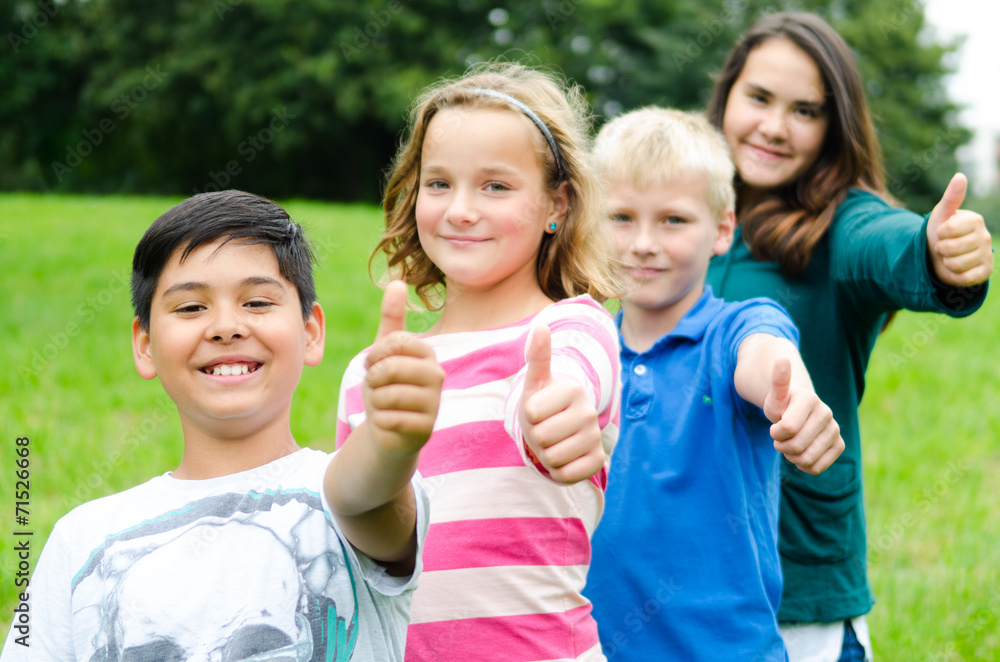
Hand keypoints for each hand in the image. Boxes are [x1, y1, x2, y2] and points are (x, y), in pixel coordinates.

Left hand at [363, 281, 443, 456]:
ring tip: (384, 406)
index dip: (375, 355)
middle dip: (373, 380)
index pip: (395, 342)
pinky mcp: (426, 429)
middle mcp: (437, 376)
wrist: (389, 430)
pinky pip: (389, 419)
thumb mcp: (384, 352)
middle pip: (390, 368)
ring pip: (387, 395)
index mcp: (427, 354)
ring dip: (375, 402)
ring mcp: (434, 403)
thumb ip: (392, 319)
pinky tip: (388, 423)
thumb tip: (397, 282)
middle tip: (377, 389)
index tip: (374, 366)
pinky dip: (380, 422)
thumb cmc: (386, 387)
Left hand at [518, 324, 604, 483]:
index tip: (538, 410)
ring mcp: (595, 437)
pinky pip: (566, 475)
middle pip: (541, 436)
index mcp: (573, 389)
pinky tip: (564, 457)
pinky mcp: (598, 461)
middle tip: (544, 428)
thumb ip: (538, 355)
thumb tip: (541, 325)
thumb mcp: (536, 382)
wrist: (559, 429)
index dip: (526, 415)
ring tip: (553, 441)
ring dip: (545, 454)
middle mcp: (589, 412)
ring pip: (552, 457)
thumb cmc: (543, 404)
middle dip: (535, 436)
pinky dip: (558, 471)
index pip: (530, 412)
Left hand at [763, 357, 843, 474]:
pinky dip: (804, 466)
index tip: (774, 426)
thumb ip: (777, 381)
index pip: (787, 429)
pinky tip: (801, 454)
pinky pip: (818, 467)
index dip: (775, 433)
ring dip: (792, 457)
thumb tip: (781, 358)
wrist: (796, 412)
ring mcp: (835, 429)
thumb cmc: (781, 405)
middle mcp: (827, 412)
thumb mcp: (774, 396)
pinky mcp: (839, 444)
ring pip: (807, 459)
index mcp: (809, 399)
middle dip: (782, 446)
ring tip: (790, 444)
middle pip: (797, 447)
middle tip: (780, 438)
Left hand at [927, 173, 992, 286]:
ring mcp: (987, 255)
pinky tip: (957, 269)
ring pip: (956, 264)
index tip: (942, 232)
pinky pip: (966, 278)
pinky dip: (956, 276)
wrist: (941, 254)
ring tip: (950, 257)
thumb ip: (951, 197)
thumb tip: (961, 176)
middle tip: (944, 246)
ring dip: (946, 263)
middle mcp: (984, 237)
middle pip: (951, 249)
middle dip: (941, 249)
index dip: (939, 233)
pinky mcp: (985, 272)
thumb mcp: (941, 214)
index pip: (949, 230)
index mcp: (975, 220)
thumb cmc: (941, 231)